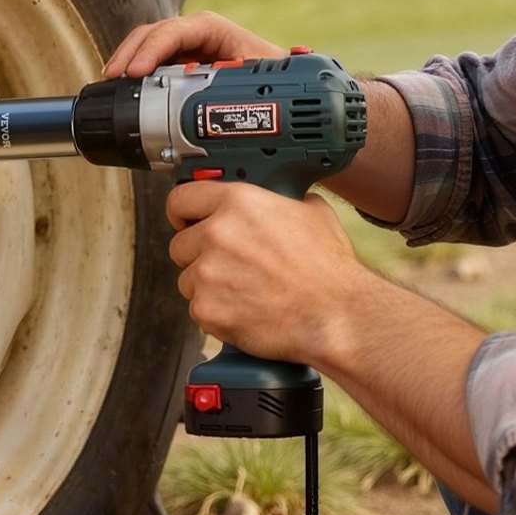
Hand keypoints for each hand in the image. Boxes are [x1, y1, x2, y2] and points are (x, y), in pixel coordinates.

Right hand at [104, 12, 282, 78]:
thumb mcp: (261, 74)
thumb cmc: (273, 75)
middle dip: (130, 53)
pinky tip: (123, 87)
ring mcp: (183, 50)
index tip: (137, 71)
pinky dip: (134, 74)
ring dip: (127, 62)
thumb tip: (215, 85)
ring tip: (113, 82)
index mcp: (213, 29)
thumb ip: (241, 77)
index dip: (153, 49)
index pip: (174, 30)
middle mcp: (194, 35)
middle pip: (153, 34)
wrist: (278, 92)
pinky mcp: (177, 65)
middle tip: (114, 76)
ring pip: (147, 48)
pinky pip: (151, 65)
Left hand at [165, 179, 366, 365]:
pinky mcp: (207, 309)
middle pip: (180, 244)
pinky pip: (198, 309)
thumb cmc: (328, 269)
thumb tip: (281, 199)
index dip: (182, 212)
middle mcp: (217, 234)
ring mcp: (208, 273)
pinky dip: (216, 313)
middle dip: (199, 255)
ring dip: (207, 286)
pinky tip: (245, 310)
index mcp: (238, 203)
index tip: (185, 221)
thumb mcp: (312, 212)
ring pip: (187, 279)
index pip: (180, 199)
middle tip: (229, 266)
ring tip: (244, 291)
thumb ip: (282, 200)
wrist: (336, 316)